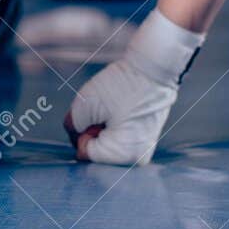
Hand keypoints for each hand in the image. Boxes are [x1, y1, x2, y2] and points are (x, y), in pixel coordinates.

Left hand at [64, 8, 204, 165]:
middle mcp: (134, 159)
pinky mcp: (143, 141)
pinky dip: (113, 124)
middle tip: (108, 110)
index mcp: (122, 155)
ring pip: (104, 142)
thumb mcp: (84, 105)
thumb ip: (72, 128)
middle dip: (92, 129)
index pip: (83, 152)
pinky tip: (123, 110)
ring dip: (102, 125)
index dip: (82, 130)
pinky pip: (116, 137)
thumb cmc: (121, 85)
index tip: (99, 114)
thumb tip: (79, 137)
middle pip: (94, 149)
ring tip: (117, 108)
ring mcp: (141, 150)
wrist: (155, 69)